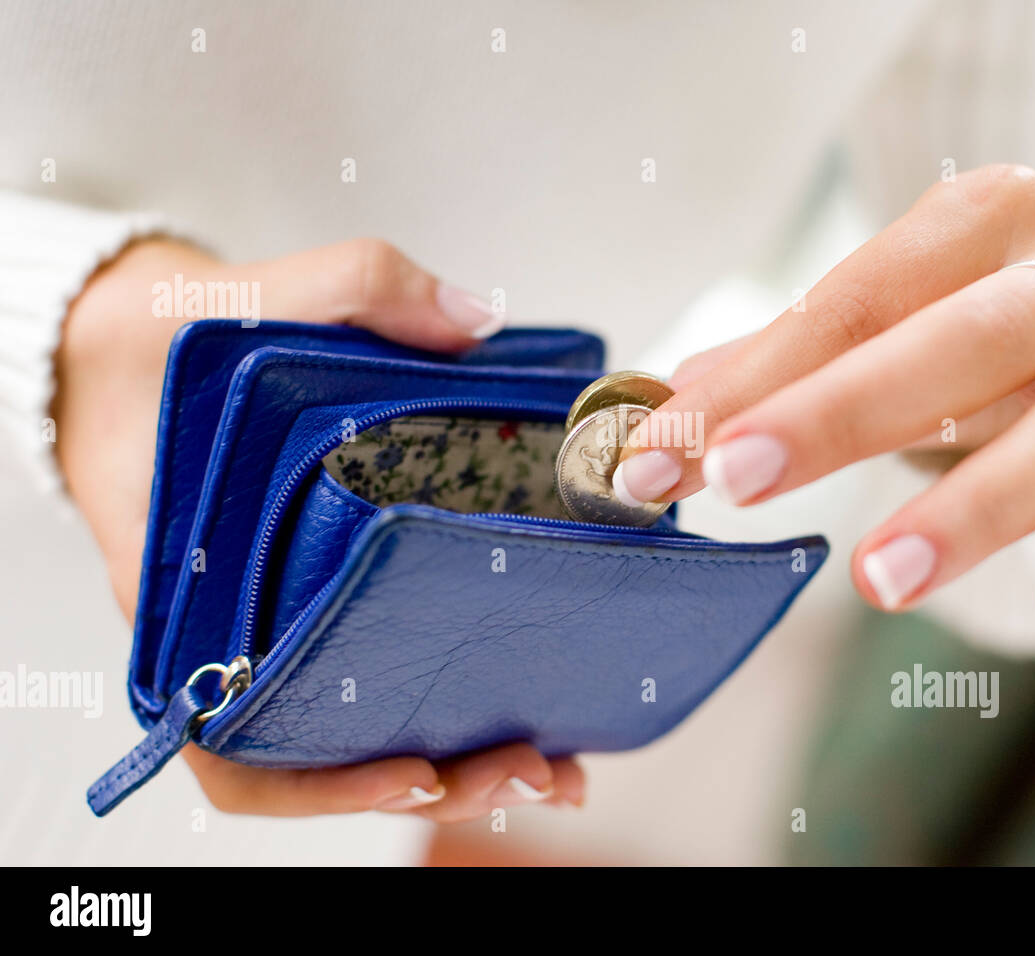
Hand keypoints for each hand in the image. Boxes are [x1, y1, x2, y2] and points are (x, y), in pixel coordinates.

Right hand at [53, 236, 583, 815]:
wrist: (137, 356)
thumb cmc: (156, 350)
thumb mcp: (229, 296)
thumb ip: (351, 287)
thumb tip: (478, 323)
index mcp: (186, 594)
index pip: (234, 739)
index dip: (319, 782)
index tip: (416, 765)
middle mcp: (234, 632)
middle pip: (323, 757)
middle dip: (431, 777)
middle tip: (532, 767)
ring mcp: (283, 623)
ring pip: (361, 734)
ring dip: (459, 762)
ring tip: (556, 765)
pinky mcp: (327, 600)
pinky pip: (384, 672)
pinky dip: (453, 703)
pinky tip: (536, 706)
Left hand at [615, 165, 1034, 633]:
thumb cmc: (975, 326)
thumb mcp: (888, 318)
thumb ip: (782, 360)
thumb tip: (663, 410)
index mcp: (990, 216)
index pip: (857, 299)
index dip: (753, 382)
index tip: (659, 457)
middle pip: (962, 343)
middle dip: (840, 413)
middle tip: (736, 482)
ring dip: (971, 509)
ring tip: (877, 580)